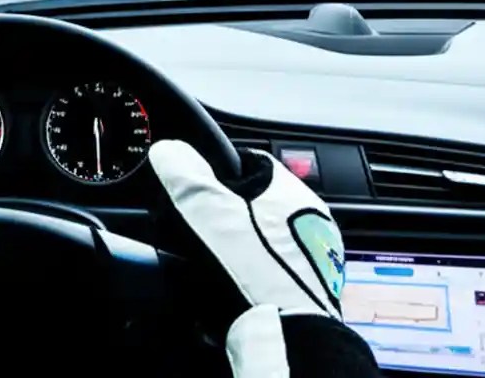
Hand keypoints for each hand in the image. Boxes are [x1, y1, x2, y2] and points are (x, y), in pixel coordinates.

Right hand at [150, 140, 375, 377]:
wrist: (288, 335)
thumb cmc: (252, 270)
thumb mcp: (206, 211)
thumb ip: (184, 174)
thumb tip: (168, 150)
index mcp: (292, 191)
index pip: (250, 162)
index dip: (215, 173)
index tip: (194, 192)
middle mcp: (313, 221)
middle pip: (257, 204)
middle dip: (226, 216)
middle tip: (200, 235)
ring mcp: (316, 258)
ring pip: (266, 239)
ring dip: (242, 248)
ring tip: (215, 269)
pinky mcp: (313, 290)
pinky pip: (275, 270)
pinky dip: (255, 275)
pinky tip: (235, 291)